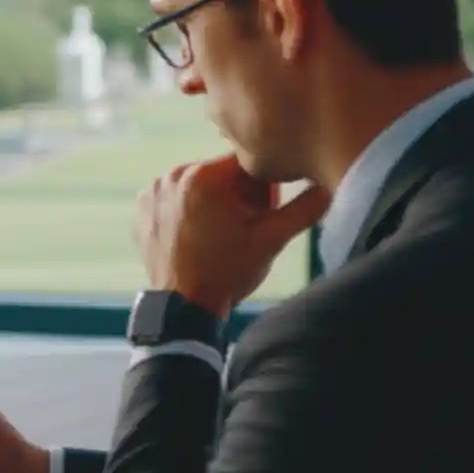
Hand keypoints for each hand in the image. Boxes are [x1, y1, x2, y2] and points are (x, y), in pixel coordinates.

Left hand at [135, 154, 330, 317]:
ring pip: (200, 184)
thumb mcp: (271, 240)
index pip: (248, 164)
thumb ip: (303, 210)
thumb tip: (329, 187)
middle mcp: (174, 175)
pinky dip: (188, 210)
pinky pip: (176, 197)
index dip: (263, 189)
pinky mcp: (144, 206)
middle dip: (238, 196)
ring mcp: (154, 190)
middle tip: (243, 229)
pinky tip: (198, 235)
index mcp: (204, 176)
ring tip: (220, 235)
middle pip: (222, 173)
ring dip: (214, 202)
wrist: (183, 308)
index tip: (261, 215)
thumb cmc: (228, 273)